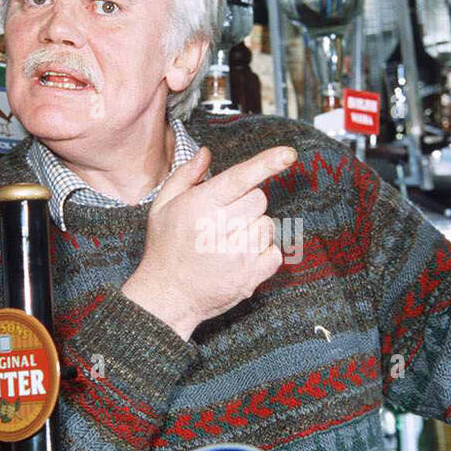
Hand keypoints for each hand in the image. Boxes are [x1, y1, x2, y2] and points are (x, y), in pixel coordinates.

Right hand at [121, 144, 296, 339]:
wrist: (167, 296)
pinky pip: (274, 252)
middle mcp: (220, 228)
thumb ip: (185, 176)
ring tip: (228, 242)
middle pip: (259, 199)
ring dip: (254, 229)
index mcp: (200, 206)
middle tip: (224, 220)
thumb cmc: (165, 249)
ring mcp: (238, 254)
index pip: (240, 178)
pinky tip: (239, 259)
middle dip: (246, 204)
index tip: (288, 154)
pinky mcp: (251, 275)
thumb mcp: (162, 207)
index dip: (266, 163)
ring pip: (268, 225)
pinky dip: (262, 253)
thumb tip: (206, 153)